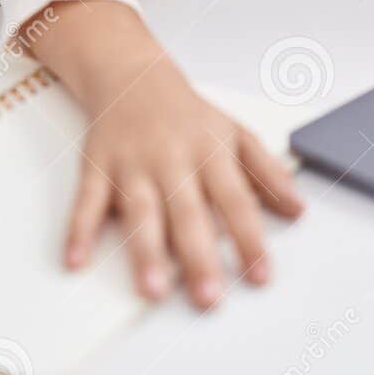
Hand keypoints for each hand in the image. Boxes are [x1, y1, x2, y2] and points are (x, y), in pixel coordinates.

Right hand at [64, 62, 303, 308]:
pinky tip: (75, 261)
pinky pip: (87, 202)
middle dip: (199, 259)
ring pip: (141, 212)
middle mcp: (173, 161)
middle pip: (189, 214)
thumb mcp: (237, 134)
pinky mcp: (97, 167)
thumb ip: (268, 173)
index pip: (237, 202)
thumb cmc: (189, 115)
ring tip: (153, 291)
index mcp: (212, 153)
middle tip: (208, 299)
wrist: (133, 75)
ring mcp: (133, 165)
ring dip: (145, 252)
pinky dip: (78, 231)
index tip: (261, 276)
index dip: (250, 239)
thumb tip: (298, 210)